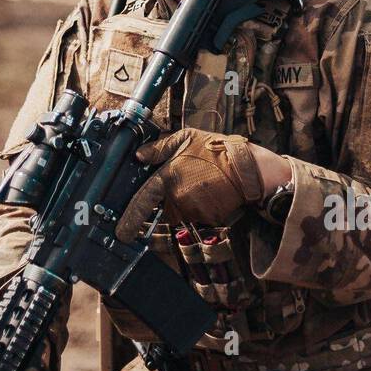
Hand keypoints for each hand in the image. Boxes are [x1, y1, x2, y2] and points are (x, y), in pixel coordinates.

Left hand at [118, 129, 267, 238]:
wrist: (249, 169)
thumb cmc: (217, 151)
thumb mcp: (186, 138)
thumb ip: (159, 148)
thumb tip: (139, 155)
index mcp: (167, 178)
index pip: (142, 201)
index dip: (130, 219)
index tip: (122, 233)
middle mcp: (177, 197)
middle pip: (164, 207)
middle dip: (172, 198)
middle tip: (192, 181)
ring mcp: (192, 210)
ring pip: (181, 212)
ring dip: (187, 202)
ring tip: (204, 184)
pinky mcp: (206, 219)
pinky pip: (197, 217)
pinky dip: (202, 208)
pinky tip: (212, 193)